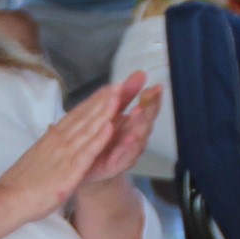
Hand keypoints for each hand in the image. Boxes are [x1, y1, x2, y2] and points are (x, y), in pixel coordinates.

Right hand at [0, 82, 127, 218]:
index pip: (75, 115)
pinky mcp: (70, 170)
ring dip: (104, 111)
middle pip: (84, 116)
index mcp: (52, 138)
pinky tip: (110, 126)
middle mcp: (59, 141)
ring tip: (118, 95)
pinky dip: (99, 137)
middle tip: (118, 84)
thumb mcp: (36, 156)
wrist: (9, 198)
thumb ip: (47, 144)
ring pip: (88, 128)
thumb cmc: (21, 182)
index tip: (105, 89)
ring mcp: (65, 154)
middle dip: (102, 99)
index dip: (92, 101)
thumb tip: (52, 132)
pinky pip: (88, 151)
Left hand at [76, 74, 162, 191]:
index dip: (153, 98)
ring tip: (138, 114)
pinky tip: (129, 138)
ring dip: (139, 127)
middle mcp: (134, 137)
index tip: (156, 87)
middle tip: (147, 99)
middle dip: (148, 111)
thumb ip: (126, 93)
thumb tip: (141, 73)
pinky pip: (125, 157)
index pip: (147, 108)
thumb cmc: (99, 136)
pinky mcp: (117, 165)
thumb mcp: (110, 110)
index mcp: (133, 123)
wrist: (82, 164)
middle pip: (146, 123)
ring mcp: (127, 152)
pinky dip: (128, 148)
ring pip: (138, 140)